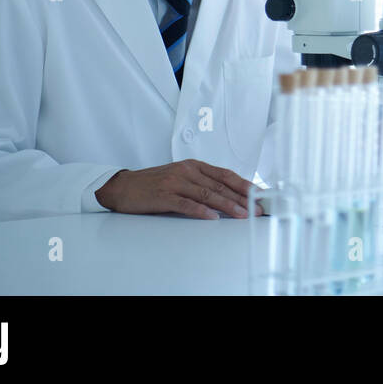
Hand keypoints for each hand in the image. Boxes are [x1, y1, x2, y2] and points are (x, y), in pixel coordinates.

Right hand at [94, 159, 260, 219]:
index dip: (244, 185)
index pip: (226, 174)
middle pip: (220, 185)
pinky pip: (186, 204)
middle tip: (257, 208)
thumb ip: (202, 183)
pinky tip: (212, 218)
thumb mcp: (181, 177)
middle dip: (242, 198)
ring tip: (243, 215)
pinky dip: (201, 211)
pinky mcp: (164, 195)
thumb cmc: (154, 184)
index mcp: (194, 166)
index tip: (260, 194)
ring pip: (207, 194)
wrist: (122, 186)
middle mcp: (187, 171)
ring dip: (228, 205)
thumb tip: (228, 196)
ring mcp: (175, 182)